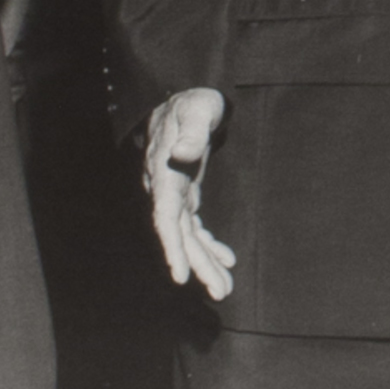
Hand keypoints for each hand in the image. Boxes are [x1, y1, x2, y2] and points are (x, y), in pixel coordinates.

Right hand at [144, 88, 235, 298]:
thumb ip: (190, 132)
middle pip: (179, 235)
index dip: (172, 247)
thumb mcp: (196, 110)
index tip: (181, 275)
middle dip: (198, 265)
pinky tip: (225, 261)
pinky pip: (194, 226)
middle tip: (221, 292)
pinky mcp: (185, 193)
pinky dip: (208, 244)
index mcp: (164, 174)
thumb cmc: (192, 101)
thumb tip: (182, 154)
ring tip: (224, 288)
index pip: (165, 217)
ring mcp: (174, 194)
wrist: (185, 95)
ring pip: (187, 236)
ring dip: (205, 262)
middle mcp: (165, 190)